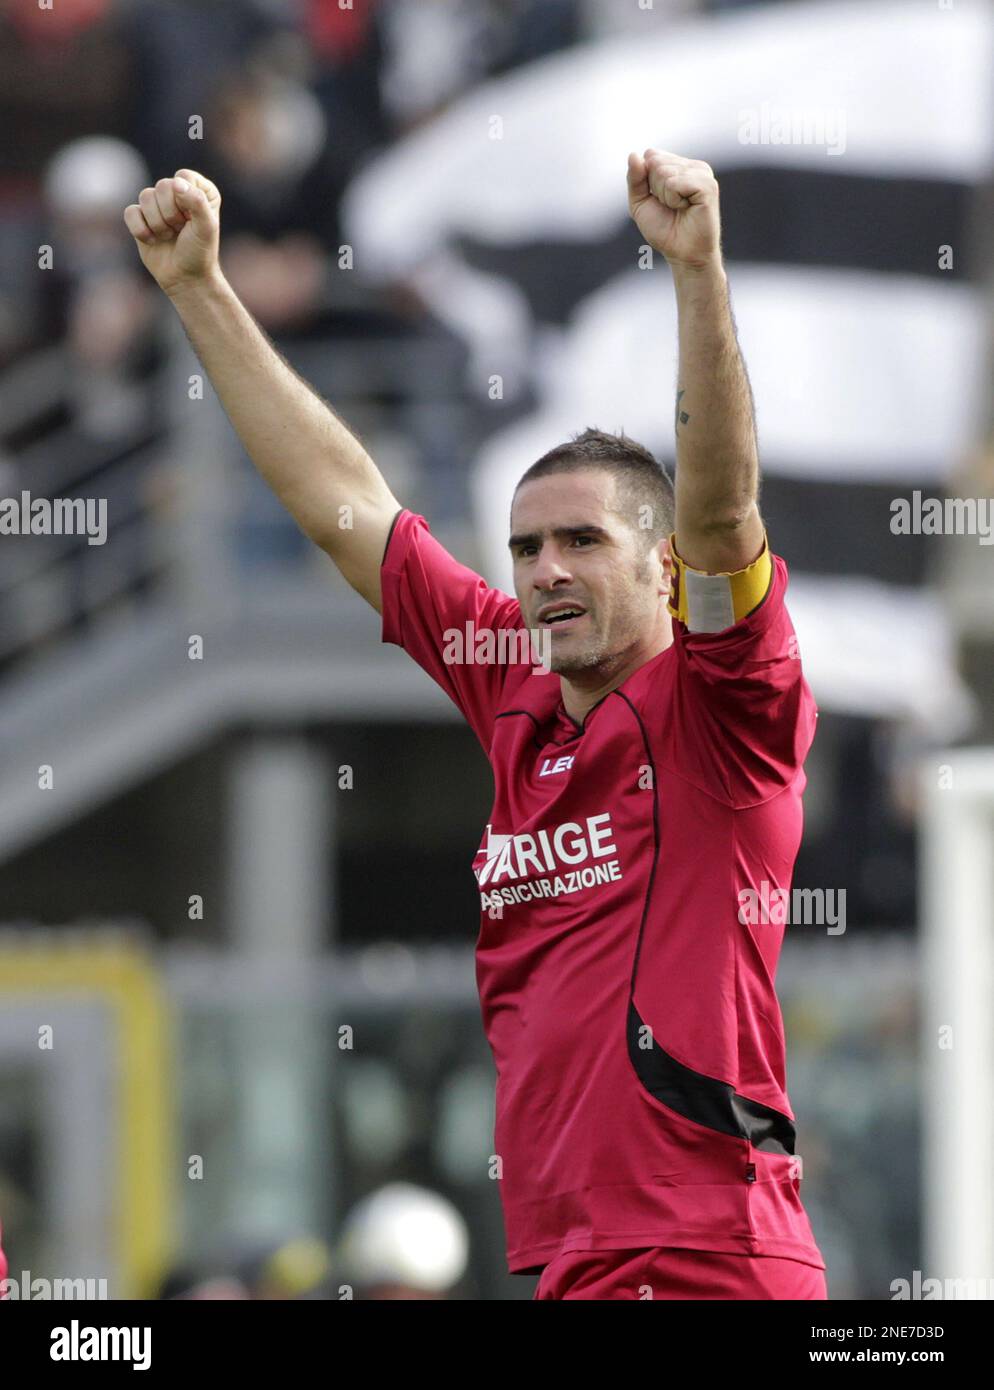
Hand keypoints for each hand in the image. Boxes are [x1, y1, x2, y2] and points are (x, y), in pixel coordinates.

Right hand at [123, 169, 221, 295]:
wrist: (185, 278)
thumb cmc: (199, 252)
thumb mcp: (206, 227)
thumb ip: (197, 201)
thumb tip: (176, 182)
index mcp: (199, 190)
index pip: (184, 177)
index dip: (185, 201)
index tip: (193, 220)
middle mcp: (178, 192)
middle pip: (162, 186)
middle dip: (171, 215)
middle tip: (181, 231)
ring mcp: (157, 203)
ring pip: (145, 196)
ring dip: (158, 224)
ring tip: (169, 236)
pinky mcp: (140, 217)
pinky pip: (130, 212)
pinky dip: (142, 230)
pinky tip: (153, 240)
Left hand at [627, 149, 720, 269]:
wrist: (683, 253)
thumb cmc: (664, 229)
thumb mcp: (640, 203)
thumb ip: (634, 179)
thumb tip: (634, 155)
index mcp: (678, 165)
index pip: (651, 155)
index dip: (646, 181)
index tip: (659, 199)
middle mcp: (692, 165)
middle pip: (656, 162)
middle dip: (655, 189)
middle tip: (671, 206)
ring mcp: (702, 173)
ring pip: (665, 172)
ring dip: (665, 197)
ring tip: (679, 209)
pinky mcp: (708, 185)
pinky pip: (676, 183)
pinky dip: (674, 200)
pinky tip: (687, 208)